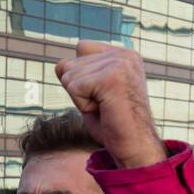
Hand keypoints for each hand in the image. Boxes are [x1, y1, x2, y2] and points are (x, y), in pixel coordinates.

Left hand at [55, 41, 165, 169]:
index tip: (102, 94)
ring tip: (105, 107)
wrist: (133, 145)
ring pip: (70, 77)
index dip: (81, 76)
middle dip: (79, 91)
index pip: (81, 48)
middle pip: (70, 64)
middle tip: (103, 105)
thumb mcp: (91, 93)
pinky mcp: (112, 77)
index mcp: (123, 54)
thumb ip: (77, 74)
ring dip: (81, 99)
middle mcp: (123, 54)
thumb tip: (59, 64)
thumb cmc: (112, 124)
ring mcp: (119, 63)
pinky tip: (103, 110)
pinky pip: (74, 88)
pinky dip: (83, 105)